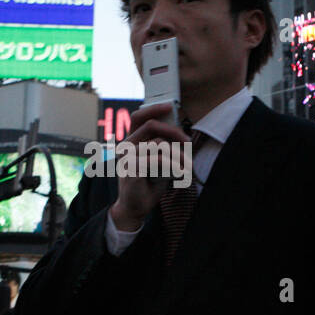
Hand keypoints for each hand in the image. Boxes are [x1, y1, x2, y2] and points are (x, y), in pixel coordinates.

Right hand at [109, 103, 190, 230]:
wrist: (135, 207)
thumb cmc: (148, 183)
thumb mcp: (157, 161)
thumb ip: (162, 146)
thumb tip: (180, 133)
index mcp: (131, 142)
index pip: (138, 117)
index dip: (153, 109)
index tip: (169, 107)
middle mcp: (126, 146)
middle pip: (152, 125)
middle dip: (174, 131)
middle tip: (188, 142)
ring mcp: (127, 157)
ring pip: (159, 143)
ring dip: (178, 154)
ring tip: (187, 165)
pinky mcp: (132, 169)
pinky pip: (158, 159)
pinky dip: (174, 165)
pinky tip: (180, 172)